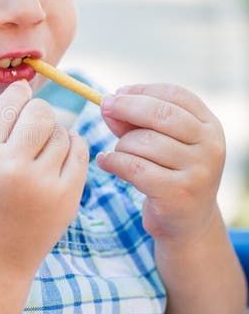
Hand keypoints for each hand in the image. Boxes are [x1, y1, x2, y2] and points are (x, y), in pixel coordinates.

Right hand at [0, 80, 88, 276]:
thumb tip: (25, 86)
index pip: (8, 106)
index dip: (18, 97)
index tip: (19, 101)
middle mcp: (11, 168)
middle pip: (40, 113)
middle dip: (38, 113)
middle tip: (32, 125)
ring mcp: (42, 184)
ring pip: (61, 132)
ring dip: (54, 133)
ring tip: (40, 150)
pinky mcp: (67, 197)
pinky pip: (80, 150)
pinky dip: (72, 146)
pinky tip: (59, 157)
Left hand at [97, 84, 224, 243]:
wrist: (187, 223)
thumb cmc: (169, 174)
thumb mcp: (159, 142)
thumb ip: (136, 121)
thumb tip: (108, 103)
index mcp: (210, 127)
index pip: (176, 95)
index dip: (143, 90)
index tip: (118, 92)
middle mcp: (210, 146)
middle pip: (161, 113)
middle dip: (127, 107)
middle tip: (104, 107)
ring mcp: (198, 171)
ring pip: (143, 141)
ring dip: (120, 145)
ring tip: (117, 154)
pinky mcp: (178, 193)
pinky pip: (134, 167)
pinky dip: (112, 162)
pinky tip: (105, 163)